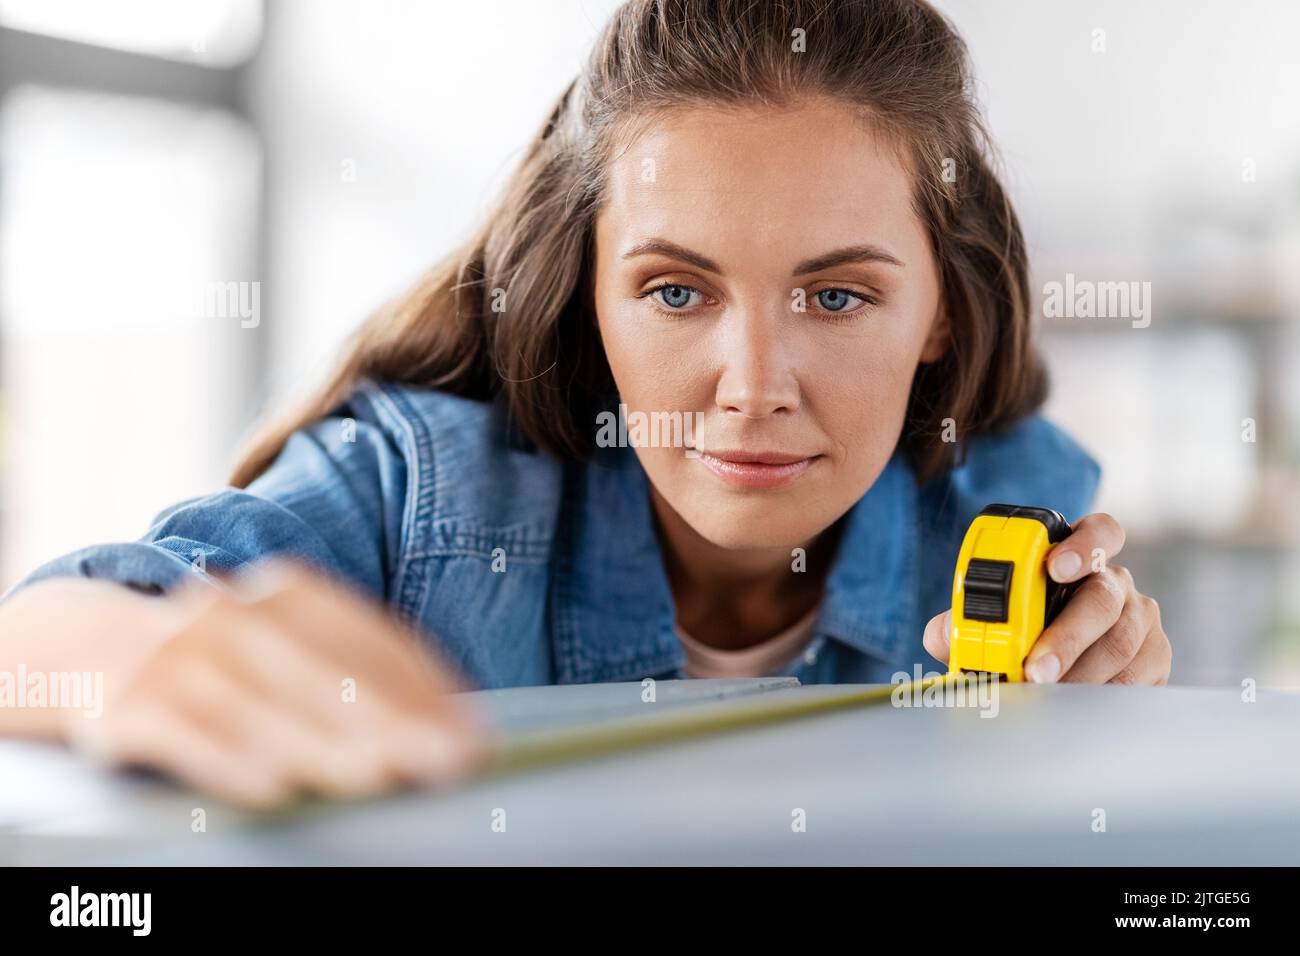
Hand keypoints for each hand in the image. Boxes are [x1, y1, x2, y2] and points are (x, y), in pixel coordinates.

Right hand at [64, 559, 493, 807]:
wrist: (86, 645)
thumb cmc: (220, 656)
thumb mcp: (281, 640)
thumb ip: (351, 668)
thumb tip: (446, 722)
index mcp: (281, 594)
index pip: (365, 637)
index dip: (422, 685)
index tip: (469, 728)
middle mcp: (231, 617)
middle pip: (322, 675)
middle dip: (392, 721)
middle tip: (445, 760)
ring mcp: (178, 659)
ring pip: (260, 710)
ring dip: (323, 746)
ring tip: (378, 776)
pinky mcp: (127, 708)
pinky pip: (185, 739)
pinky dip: (230, 764)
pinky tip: (274, 789)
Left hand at [923, 512, 1170, 684]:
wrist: (1063, 669)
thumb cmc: (1023, 630)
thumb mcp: (993, 618)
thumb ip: (964, 619)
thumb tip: (943, 634)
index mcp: (1078, 558)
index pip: (1101, 532)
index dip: (1084, 545)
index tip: (1056, 567)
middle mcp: (1115, 583)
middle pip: (1104, 599)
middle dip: (1067, 636)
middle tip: (1036, 669)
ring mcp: (1140, 619)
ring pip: (1120, 643)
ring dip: (1079, 674)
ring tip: (1045, 696)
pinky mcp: (1155, 657)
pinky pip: (1137, 677)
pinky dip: (1102, 694)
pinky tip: (1075, 705)